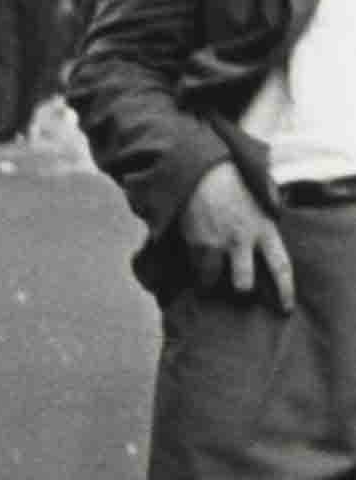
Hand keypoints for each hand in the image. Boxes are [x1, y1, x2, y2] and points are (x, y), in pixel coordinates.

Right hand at [178, 160, 293, 309]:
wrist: (201, 171)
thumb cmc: (233, 184)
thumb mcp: (260, 200)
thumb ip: (268, 220)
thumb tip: (272, 233)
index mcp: (264, 229)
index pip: (280, 267)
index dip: (285, 291)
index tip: (285, 308)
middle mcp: (242, 240)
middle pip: (243, 285)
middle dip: (239, 291)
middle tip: (237, 288)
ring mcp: (217, 244)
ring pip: (212, 281)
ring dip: (209, 280)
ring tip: (208, 269)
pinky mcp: (195, 244)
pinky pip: (195, 267)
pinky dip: (194, 265)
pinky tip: (195, 251)